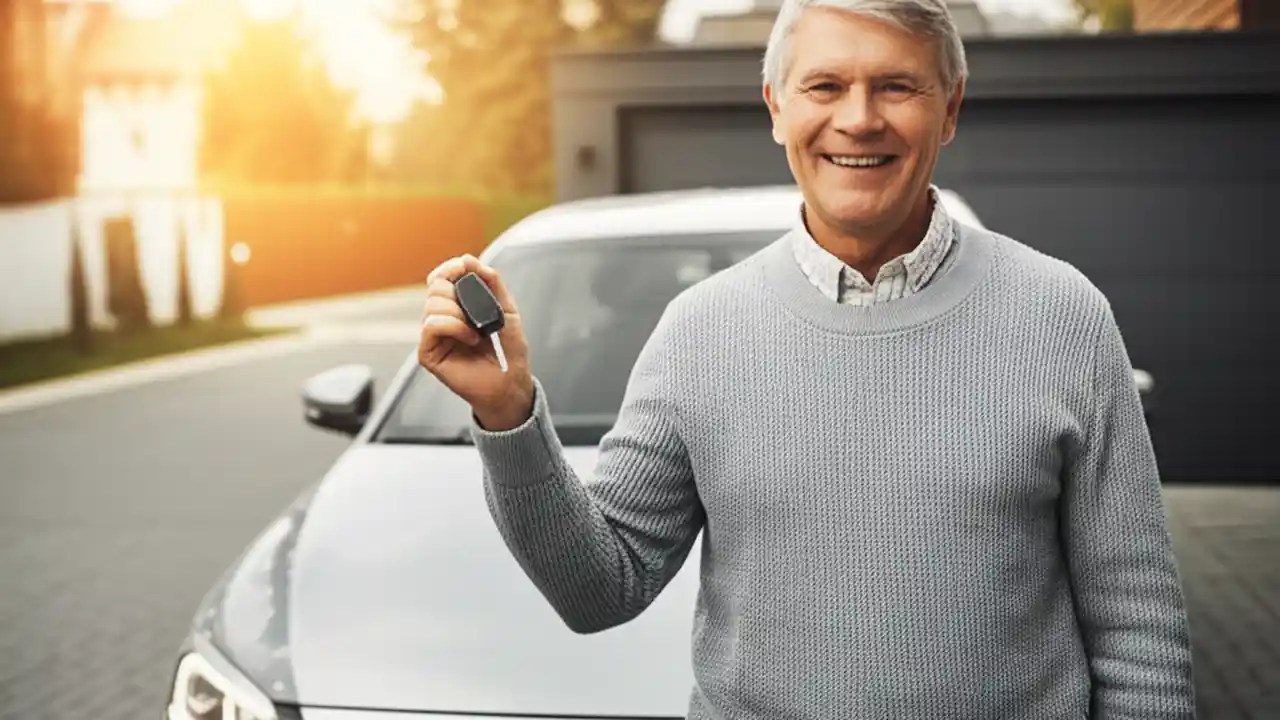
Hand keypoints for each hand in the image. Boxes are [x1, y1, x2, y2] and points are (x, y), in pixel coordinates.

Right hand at [417, 254, 533, 429]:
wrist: (511, 385)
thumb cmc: (508, 353)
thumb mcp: (507, 309)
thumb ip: (493, 283)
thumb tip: (471, 260)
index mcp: (456, 307)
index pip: (440, 278)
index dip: (449, 268)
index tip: (464, 266)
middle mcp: (441, 319)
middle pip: (435, 287)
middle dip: (457, 291)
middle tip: (476, 311)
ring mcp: (433, 336)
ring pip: (433, 304)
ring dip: (459, 313)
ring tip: (476, 331)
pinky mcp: (428, 353)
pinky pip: (432, 325)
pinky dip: (454, 326)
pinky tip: (470, 338)